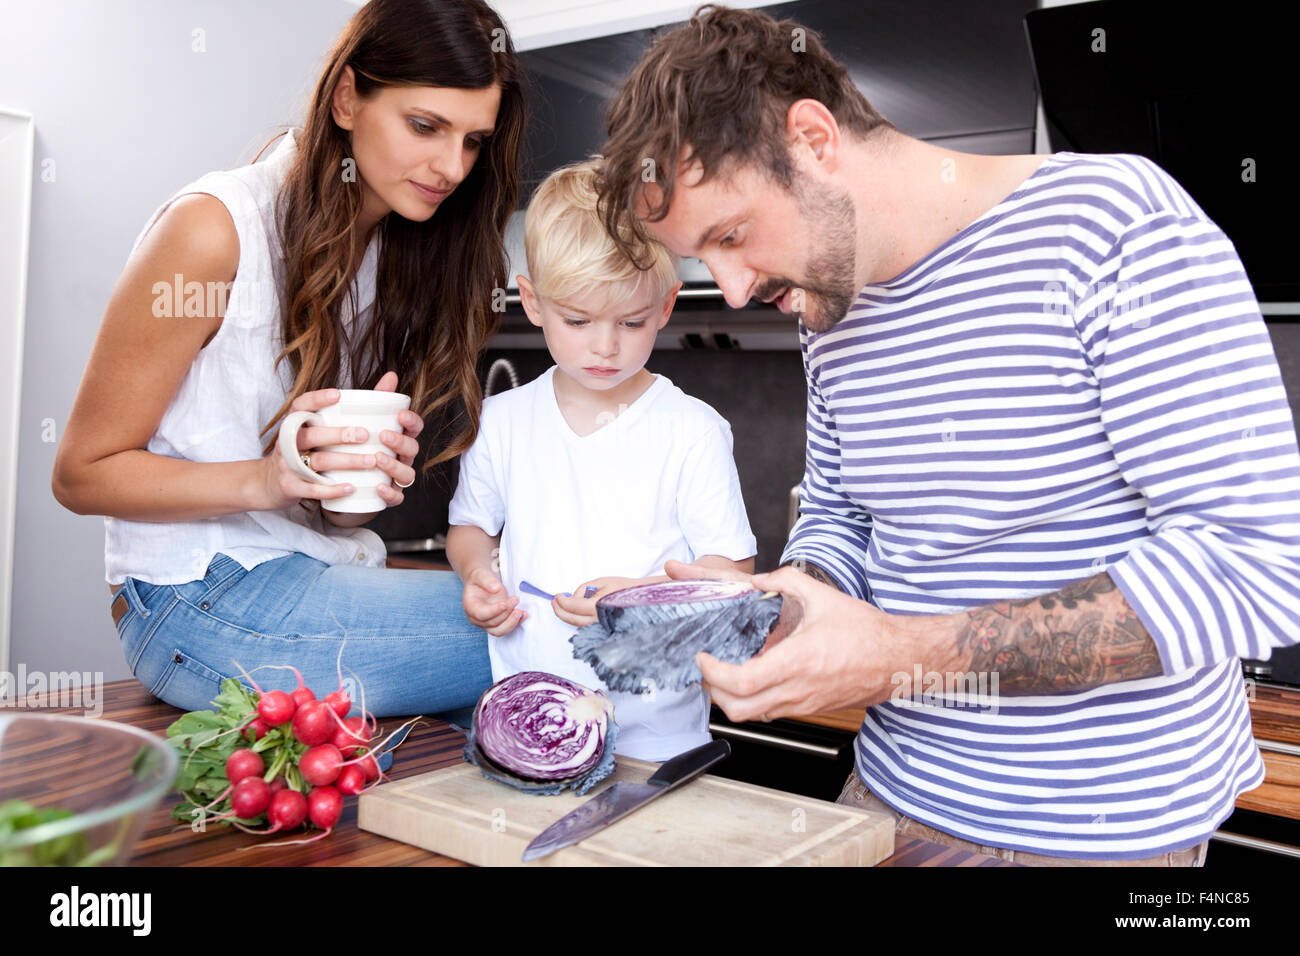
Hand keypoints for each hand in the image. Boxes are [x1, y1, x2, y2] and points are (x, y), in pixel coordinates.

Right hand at [258, 386, 365, 511]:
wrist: (271, 483)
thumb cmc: (305, 451)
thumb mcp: (316, 430)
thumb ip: (350, 408)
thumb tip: (390, 377)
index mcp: (295, 424)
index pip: (300, 406)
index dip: (316, 399)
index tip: (338, 395)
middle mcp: (288, 442)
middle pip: (311, 435)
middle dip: (338, 434)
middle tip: (364, 434)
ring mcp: (287, 465)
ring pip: (316, 461)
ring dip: (345, 461)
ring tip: (370, 461)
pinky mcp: (290, 486)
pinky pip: (311, 489)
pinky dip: (331, 489)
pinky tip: (351, 487)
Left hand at [370, 370, 421, 507]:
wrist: (344, 479)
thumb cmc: (359, 444)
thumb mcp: (365, 421)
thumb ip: (378, 400)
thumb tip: (391, 374)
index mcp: (400, 436)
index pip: (415, 427)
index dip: (412, 421)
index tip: (401, 415)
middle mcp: (403, 457)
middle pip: (412, 449)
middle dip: (401, 442)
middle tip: (383, 435)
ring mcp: (397, 477)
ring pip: (406, 474)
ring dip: (394, 466)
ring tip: (377, 459)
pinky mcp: (389, 496)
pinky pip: (396, 497)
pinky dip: (389, 493)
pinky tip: (378, 486)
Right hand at [462, 566, 526, 635]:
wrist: (483, 582)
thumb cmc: (479, 579)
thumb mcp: (480, 574)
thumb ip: (486, 580)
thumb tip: (495, 588)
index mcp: (470, 607)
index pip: (481, 614)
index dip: (494, 611)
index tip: (505, 604)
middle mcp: (477, 618)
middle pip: (492, 622)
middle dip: (506, 613)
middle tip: (515, 600)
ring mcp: (487, 623)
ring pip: (499, 630)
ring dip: (511, 622)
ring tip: (520, 611)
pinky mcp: (497, 624)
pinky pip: (506, 628)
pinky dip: (516, 623)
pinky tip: (523, 615)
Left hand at [551, 576, 644, 626]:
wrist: (642, 597)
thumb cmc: (624, 587)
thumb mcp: (602, 581)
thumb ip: (584, 589)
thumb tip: (572, 597)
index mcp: (599, 606)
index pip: (573, 606)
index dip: (562, 601)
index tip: (557, 595)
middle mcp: (599, 619)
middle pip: (572, 619)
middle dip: (560, 611)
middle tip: (554, 602)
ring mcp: (602, 626)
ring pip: (578, 624)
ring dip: (567, 616)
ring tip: (560, 605)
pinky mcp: (604, 628)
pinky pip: (586, 626)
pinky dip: (576, 619)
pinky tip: (573, 611)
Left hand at [692, 565, 904, 722]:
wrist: (899, 659)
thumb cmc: (867, 633)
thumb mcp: (823, 596)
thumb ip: (785, 581)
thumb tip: (760, 579)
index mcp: (797, 662)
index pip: (741, 682)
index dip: (714, 673)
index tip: (704, 657)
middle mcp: (797, 689)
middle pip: (738, 710)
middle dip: (715, 691)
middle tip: (709, 668)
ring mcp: (804, 704)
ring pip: (754, 715)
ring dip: (734, 698)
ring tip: (728, 672)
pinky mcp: (810, 709)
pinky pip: (772, 712)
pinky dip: (755, 700)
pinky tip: (757, 677)